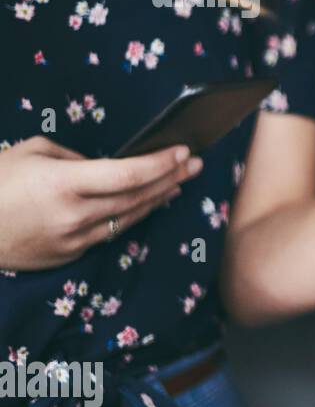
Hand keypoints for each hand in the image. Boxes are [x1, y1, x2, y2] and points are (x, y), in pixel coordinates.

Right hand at [0, 136, 201, 270]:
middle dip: (171, 178)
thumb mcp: (28, 153)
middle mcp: (75, 214)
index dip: (161, 163)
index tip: (182, 151)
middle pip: (138, 197)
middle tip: (194, 163)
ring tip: (178, 182)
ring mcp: (74, 239)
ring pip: (129, 218)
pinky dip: (130, 216)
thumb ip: (70, 156)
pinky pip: (109, 233)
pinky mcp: (69, 255)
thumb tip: (98, 165)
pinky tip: (145, 205)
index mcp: (64, 183)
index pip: (129, 174)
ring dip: (157, 198)